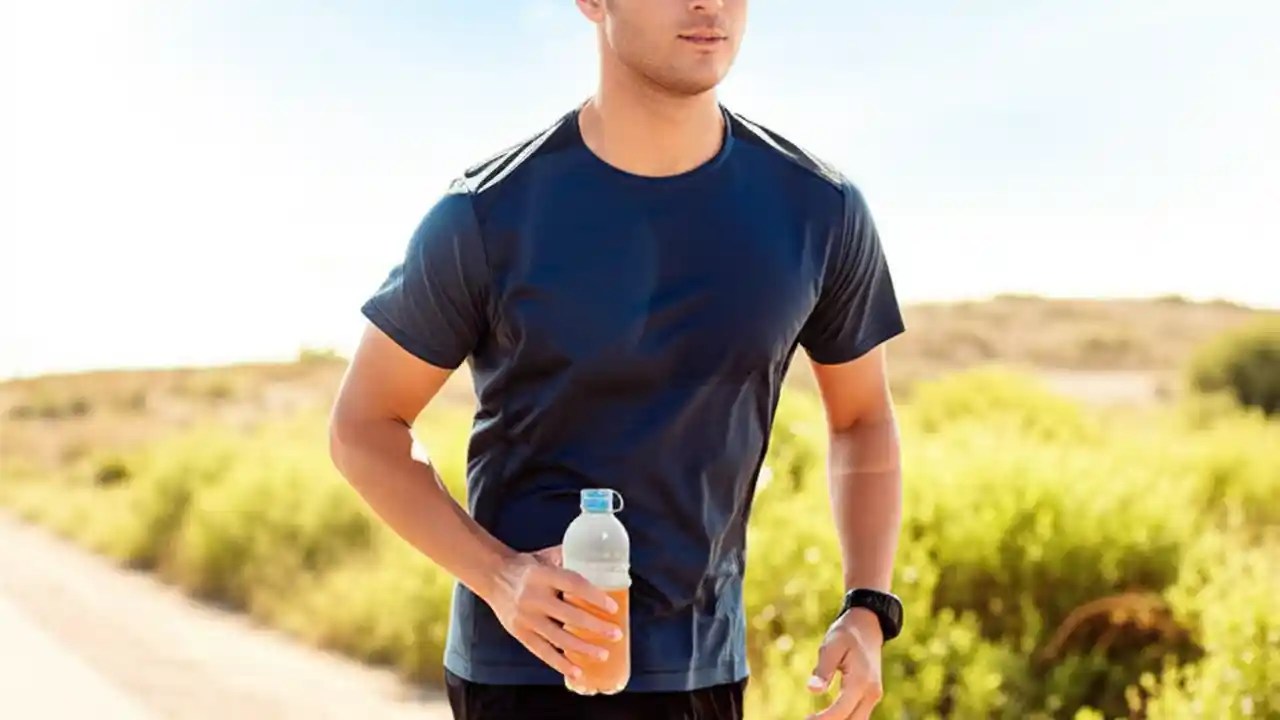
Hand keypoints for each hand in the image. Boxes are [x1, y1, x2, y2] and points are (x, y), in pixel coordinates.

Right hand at [486, 545, 622, 679]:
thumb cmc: (526, 566)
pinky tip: (577, 671)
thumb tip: (601, 562)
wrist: (492, 576)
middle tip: (616, 634)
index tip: (613, 608)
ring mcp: (526, 618)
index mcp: (543, 575)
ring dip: (584, 649)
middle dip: (597, 627)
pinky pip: (543, 652)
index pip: (574, 585)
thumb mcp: (545, 556)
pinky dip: (561, 663)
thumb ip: (569, 558)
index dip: (595, 597)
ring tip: (604, 654)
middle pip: (571, 616)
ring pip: (559, 638)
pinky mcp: (519, 633)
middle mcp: (533, 597)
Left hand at [805, 609, 884, 719]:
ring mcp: (873, 695)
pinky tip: (827, 717)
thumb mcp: (831, 646)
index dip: (824, 719)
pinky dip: (844, 719)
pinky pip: (859, 715)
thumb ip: (823, 670)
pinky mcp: (871, 696)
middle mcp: (871, 692)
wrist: (867, 627)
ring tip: (816, 719)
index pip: (841, 710)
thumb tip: (812, 690)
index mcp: (861, 681)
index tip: (807, 719)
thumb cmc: (846, 634)